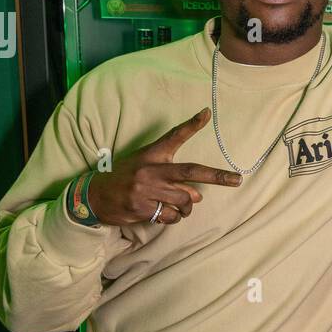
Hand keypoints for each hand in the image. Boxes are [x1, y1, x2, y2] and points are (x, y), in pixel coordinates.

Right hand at [86, 107, 241, 224]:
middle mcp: (150, 171)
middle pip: (190, 172)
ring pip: (184, 200)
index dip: (191, 125)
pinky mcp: (142, 209)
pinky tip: (164, 214)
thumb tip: (199, 194)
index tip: (207, 113)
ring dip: (188, 207)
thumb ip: (173, 176)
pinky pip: (171, 216)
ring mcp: (146, 190)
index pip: (174, 137)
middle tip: (236, 180)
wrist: (95, 196)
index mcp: (151, 155)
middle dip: (216, 176)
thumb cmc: (126, 177)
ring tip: (182, 207)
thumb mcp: (144, 164)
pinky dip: (173, 218)